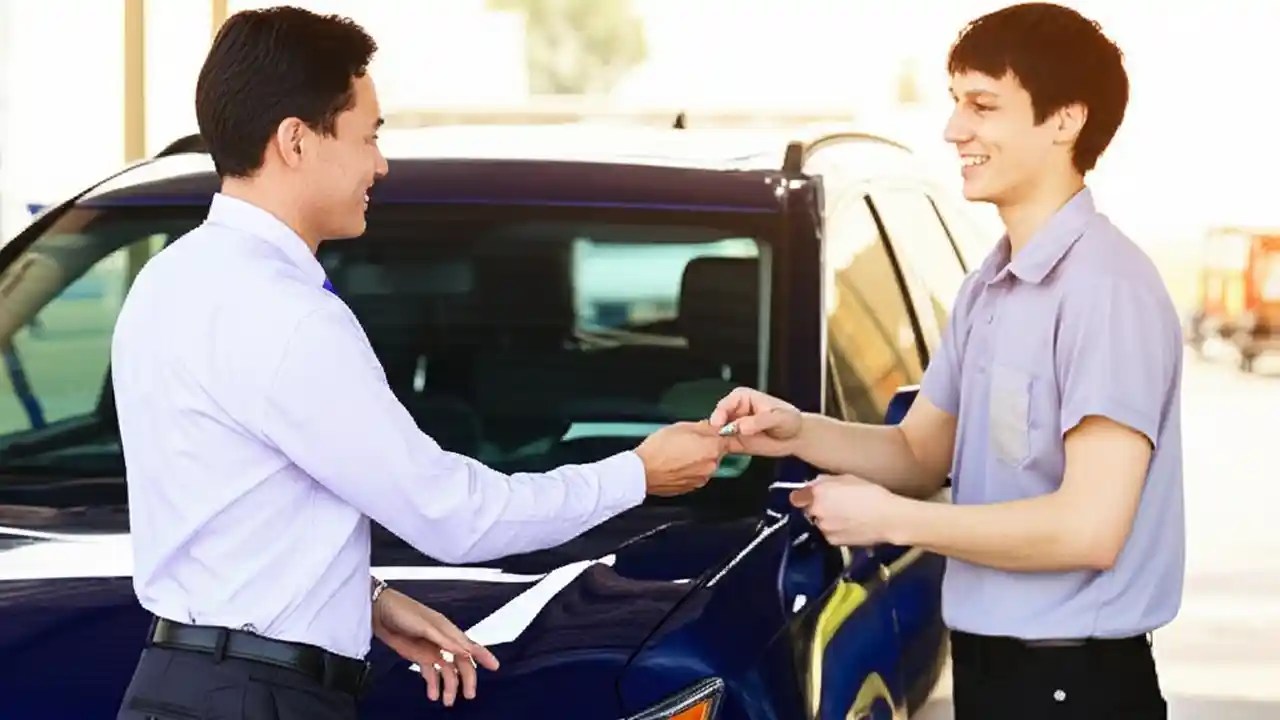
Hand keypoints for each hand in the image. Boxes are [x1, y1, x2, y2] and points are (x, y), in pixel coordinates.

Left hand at [372, 588, 500, 705]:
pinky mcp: (419, 655)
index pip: (470, 645)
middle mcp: (443, 641)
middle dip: (466, 679)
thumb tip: (464, 650)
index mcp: (448, 630)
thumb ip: (444, 638)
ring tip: (447, 701)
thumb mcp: (426, 625)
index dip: (483, 656)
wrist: (380, 612)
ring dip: (449, 686)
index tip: (495, 666)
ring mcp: (431, 649)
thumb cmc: (403, 611)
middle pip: (461, 663)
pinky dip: (433, 684)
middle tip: (468, 694)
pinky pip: (431, 673)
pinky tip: (433, 694)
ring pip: (447, 671)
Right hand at [634, 421, 725, 495]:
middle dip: (705, 447)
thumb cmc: (658, 449)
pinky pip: (695, 475)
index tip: (710, 433)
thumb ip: (701, 426)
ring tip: (678, 454)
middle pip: (715, 453)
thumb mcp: (680, 427)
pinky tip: (675, 464)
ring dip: (697, 460)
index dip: (716, 434)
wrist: (642, 471)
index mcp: (711, 449)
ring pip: (705, 465)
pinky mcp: (690, 488)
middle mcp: (710, 466)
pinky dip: (689, 470)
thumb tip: (709, 427)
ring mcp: (700, 479)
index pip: (725, 439)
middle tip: (687, 442)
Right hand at [709, 387, 803, 456]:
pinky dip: (719, 451)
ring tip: (717, 449)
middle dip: (713, 430)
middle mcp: (734, 411)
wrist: (796, 437)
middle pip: (716, 420)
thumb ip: (760, 421)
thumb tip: (742, 427)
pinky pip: (721, 446)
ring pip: (716, 434)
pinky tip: (721, 454)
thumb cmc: (790, 420)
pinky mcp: (734, 442)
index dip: (720, 414)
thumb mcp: (779, 418)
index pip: (725, 404)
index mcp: (743, 398)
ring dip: (714, 442)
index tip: (718, 425)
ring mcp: (733, 428)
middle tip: (715, 440)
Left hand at [789, 474, 902, 546]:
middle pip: (809, 510)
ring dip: (827, 519)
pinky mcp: (832, 541)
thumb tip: (814, 484)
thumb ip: (826, 481)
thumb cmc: (870, 494)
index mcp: (818, 494)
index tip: (811, 496)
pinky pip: (829, 533)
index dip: (804, 496)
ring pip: (819, 522)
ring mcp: (823, 528)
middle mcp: (816, 512)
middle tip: (837, 504)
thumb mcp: (847, 478)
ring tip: (847, 516)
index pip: (797, 498)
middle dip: (818, 507)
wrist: (887, 519)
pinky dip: (835, 530)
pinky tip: (851, 526)